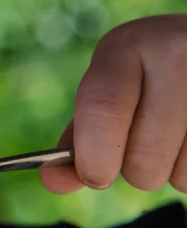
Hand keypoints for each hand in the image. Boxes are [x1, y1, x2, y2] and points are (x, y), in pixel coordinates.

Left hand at [42, 15, 186, 193]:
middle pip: (142, 158)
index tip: (95, 176)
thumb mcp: (112, 90)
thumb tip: (53, 181)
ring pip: (179, 175)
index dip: (93, 156)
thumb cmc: (150, 78)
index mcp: (127, 46)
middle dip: (135, 171)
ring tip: (177, 135)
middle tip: (145, 145)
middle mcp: (175, 54)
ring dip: (171, 173)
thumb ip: (80, 138)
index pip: (102, 109)